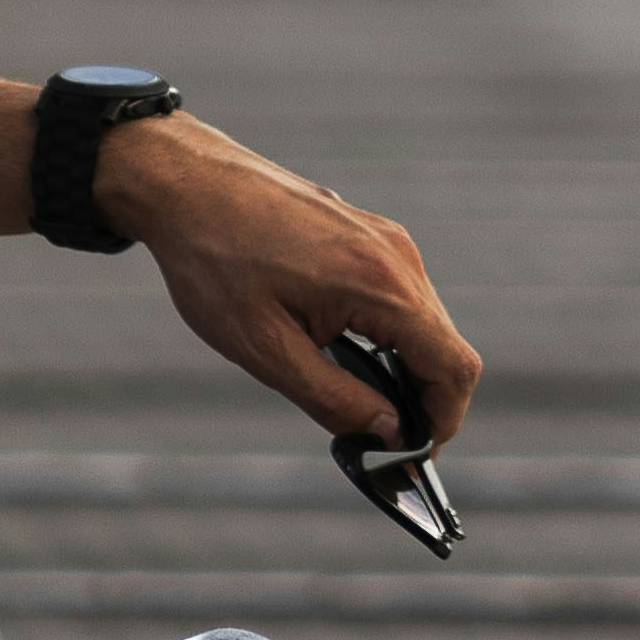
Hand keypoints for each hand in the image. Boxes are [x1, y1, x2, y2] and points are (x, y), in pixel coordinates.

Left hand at [95, 110, 479, 465]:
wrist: (186, 185)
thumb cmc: (216, 263)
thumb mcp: (267, 350)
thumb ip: (337, 399)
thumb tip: (391, 434)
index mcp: (381, 285)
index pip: (453, 368)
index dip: (443, 421)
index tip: (411, 454)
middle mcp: (396, 255)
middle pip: (446, 347)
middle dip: (422, 400)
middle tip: (376, 438)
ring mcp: (385, 238)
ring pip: (425, 322)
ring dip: (405, 367)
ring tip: (353, 397)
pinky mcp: (368, 233)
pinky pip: (402, 296)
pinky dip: (390, 335)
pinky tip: (342, 351)